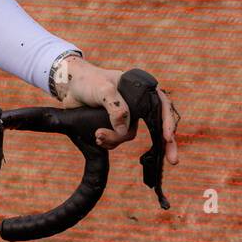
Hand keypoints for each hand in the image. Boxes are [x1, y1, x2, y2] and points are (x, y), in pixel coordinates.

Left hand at [56, 57, 180, 163]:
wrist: (68, 86)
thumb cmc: (88, 81)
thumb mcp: (103, 89)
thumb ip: (116, 107)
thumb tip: (124, 130)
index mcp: (141, 90)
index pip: (162, 106)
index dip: (168, 122)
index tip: (167, 138)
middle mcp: (137, 104)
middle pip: (155, 126)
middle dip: (163, 145)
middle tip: (173, 161)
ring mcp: (126, 115)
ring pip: (129, 135)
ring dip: (114, 139)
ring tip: (97, 135)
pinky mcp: (113, 125)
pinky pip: (117, 139)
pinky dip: (109, 142)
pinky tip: (98, 139)